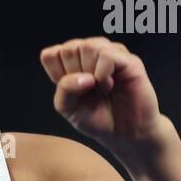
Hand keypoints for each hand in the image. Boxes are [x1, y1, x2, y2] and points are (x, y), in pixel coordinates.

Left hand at [39, 37, 165, 155]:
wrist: (125, 134)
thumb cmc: (97, 119)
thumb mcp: (69, 108)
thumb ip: (65, 90)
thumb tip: (83, 77)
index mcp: (72, 63)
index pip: (50, 54)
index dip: (56, 74)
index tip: (70, 91)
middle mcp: (91, 54)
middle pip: (69, 48)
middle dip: (74, 74)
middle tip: (88, 89)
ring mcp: (111, 54)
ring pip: (88, 46)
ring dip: (90, 72)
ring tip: (100, 87)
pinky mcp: (129, 61)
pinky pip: (108, 55)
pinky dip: (103, 74)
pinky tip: (109, 86)